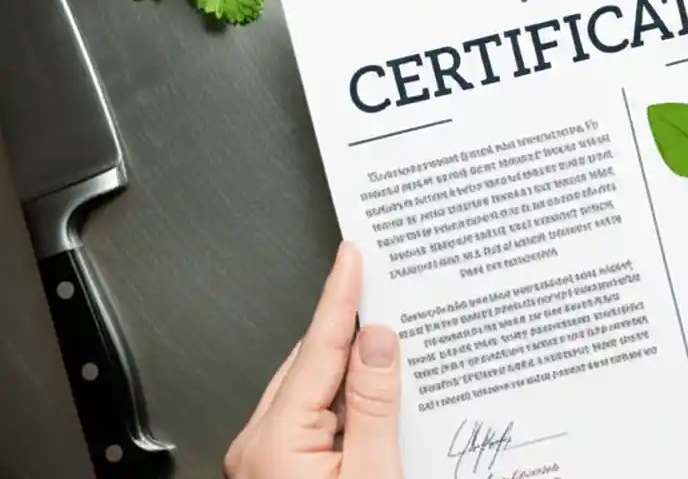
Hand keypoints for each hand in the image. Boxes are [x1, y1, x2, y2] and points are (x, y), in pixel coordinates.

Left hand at [224, 243, 401, 478]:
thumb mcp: (373, 476)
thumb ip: (375, 407)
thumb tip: (375, 342)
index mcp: (276, 441)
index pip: (318, 350)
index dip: (339, 298)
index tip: (350, 258)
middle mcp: (259, 447)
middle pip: (315, 370)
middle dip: (357, 342)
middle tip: (398, 309)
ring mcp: (265, 461)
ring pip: (316, 397)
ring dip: (356, 383)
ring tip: (401, 371)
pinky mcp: (278, 472)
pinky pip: (314, 423)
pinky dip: (346, 411)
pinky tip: (378, 414)